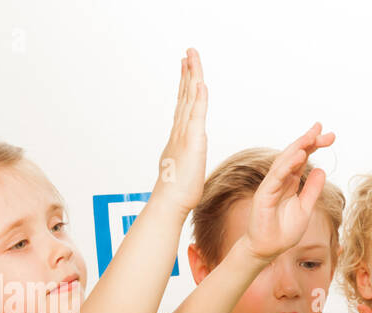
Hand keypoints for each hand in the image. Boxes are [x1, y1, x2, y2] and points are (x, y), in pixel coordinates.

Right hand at [152, 48, 207, 213]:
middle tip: (188, 52)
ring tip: (191, 56)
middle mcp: (181, 130)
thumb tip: (188, 156)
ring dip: (192, 76)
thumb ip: (188, 157)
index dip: (185, 84)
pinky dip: (198, 98)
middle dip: (188, 72)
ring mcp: (185, 134)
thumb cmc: (178, 191)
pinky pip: (196, 115)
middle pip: (185, 95)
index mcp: (180, 135)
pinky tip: (200, 83)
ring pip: (189, 99)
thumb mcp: (186, 168)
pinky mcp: (192, 142)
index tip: (186, 67)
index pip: (184, 104)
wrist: (171, 201)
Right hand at [245, 123, 335, 261]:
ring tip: (312, 136)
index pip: (302, 159)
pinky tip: (300, 156)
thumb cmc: (284, 231)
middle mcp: (279, 181)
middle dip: (308, 141)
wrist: (268, 249)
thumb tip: (321, 170)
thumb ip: (312, 190)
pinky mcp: (264, 195)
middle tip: (322, 128)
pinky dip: (287, 166)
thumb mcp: (305, 208)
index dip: (313, 146)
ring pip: (284, 162)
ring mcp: (270, 186)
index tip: (329, 135)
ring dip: (298, 148)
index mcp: (289, 183)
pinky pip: (276, 177)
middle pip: (294, 155)